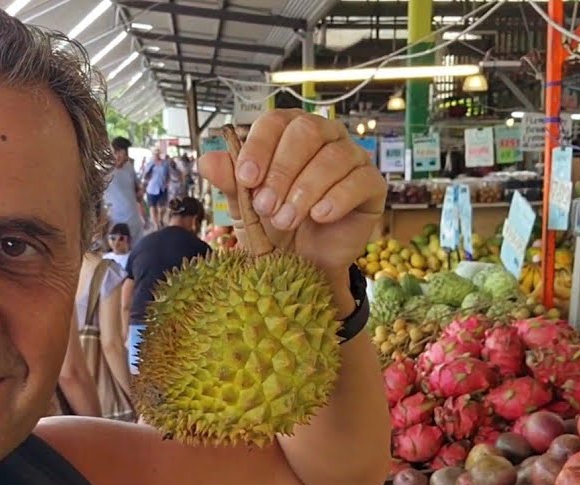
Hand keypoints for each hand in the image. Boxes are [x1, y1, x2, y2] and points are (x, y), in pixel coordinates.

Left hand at [198, 110, 385, 278]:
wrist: (305, 267)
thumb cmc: (276, 229)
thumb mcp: (246, 208)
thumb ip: (230, 183)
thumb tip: (207, 161)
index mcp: (290, 133)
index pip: (276, 122)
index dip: (259, 147)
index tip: (246, 178)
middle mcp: (324, 137)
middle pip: (307, 132)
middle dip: (282, 171)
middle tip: (266, 207)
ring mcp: (352, 158)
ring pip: (331, 158)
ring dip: (304, 191)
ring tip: (287, 221)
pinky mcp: (372, 185)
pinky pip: (359, 181)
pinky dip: (335, 199)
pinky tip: (319, 217)